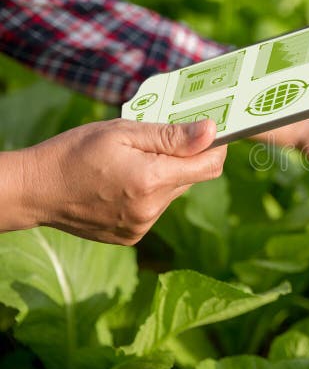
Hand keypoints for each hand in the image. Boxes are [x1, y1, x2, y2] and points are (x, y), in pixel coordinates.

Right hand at [2, 118, 225, 244]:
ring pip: (173, 194)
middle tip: (153, 144)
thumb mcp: (122, 132)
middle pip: (192, 178)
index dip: (213, 147)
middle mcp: (152, 209)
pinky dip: (148, 195)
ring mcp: (142, 226)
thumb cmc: (75, 152)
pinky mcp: (132, 237)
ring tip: (129, 165)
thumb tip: (211, 131)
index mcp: (152, 180)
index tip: (205, 133)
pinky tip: (121, 185)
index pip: (210, 166)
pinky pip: (155, 209)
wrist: (35, 190)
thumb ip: (171, 135)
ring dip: (164, 177)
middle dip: (182, 159)